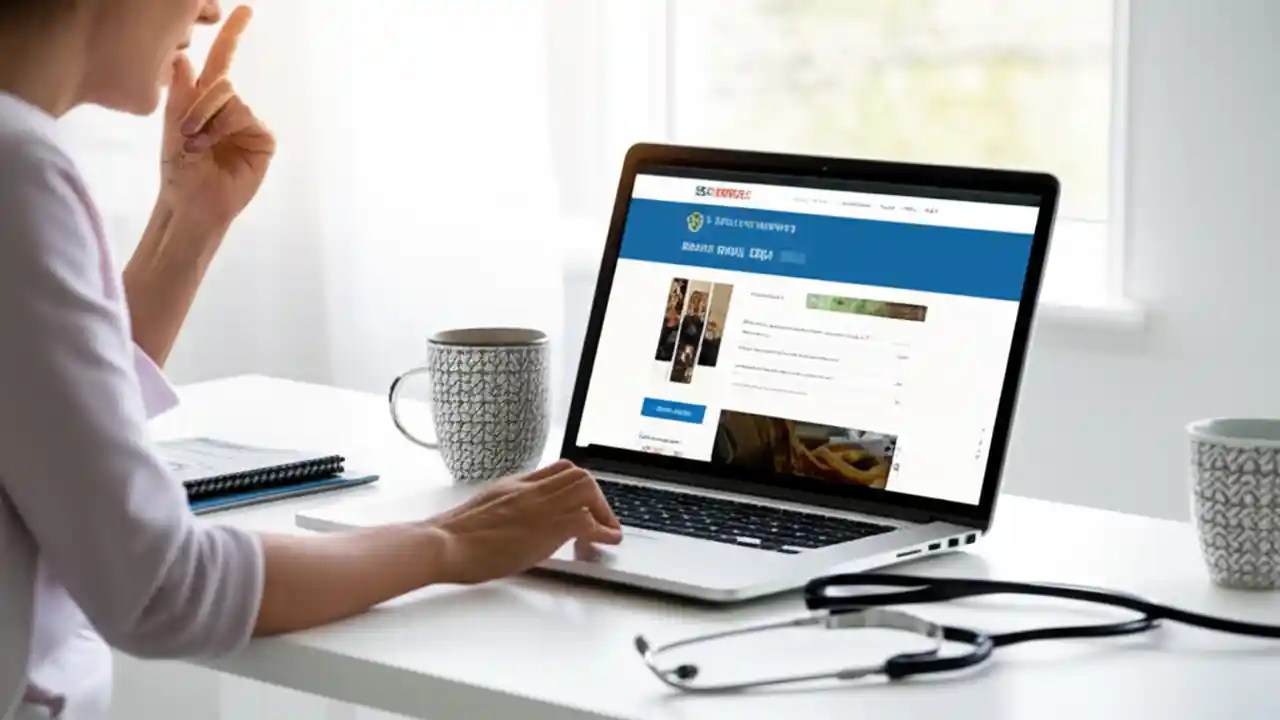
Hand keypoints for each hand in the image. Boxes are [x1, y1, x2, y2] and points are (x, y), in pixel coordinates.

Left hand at [160, 5, 274, 233]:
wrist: (194, 203)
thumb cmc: (179, 171)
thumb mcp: (172, 125)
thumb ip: (180, 91)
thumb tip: (183, 55)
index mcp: (206, 101)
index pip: (221, 61)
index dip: (232, 34)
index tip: (244, 10)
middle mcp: (231, 108)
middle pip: (221, 81)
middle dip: (198, 105)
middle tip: (188, 133)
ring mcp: (249, 123)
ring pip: (232, 99)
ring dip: (208, 120)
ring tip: (199, 145)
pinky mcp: (263, 138)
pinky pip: (246, 116)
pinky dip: (226, 129)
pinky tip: (218, 148)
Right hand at [427, 460, 622, 584]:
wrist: (443, 543)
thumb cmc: (453, 537)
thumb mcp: (482, 511)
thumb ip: (503, 509)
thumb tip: (514, 522)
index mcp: (514, 485)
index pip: (555, 470)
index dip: (576, 486)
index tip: (584, 503)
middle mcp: (529, 489)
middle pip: (577, 474)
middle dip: (595, 496)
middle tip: (600, 518)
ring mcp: (539, 505)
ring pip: (587, 487)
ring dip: (602, 509)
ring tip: (605, 529)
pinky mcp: (548, 526)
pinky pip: (587, 520)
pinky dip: (603, 530)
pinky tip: (606, 542)